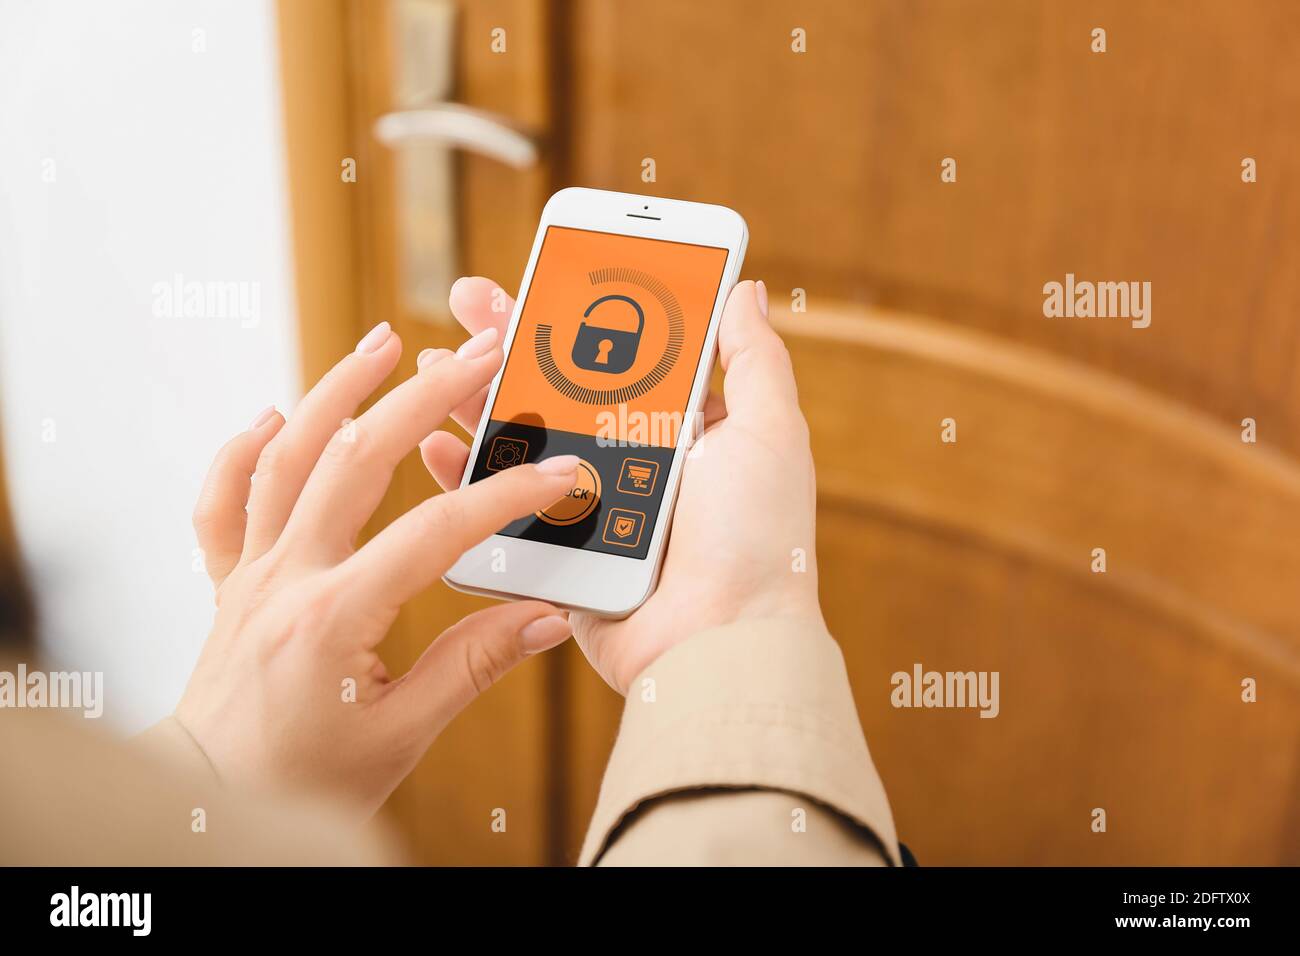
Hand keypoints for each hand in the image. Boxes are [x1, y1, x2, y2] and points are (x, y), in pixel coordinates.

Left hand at [179, 322, 578, 815]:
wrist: (213, 803)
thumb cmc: (304, 782)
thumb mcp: (402, 734)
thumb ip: (473, 666)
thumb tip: (543, 617)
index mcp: (334, 618)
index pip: (435, 534)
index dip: (504, 497)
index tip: (556, 472)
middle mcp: (285, 579)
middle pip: (355, 460)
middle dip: (423, 397)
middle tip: (475, 354)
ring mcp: (251, 574)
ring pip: (286, 458)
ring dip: (337, 392)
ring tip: (383, 341)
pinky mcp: (230, 583)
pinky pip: (223, 503)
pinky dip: (243, 451)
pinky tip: (275, 415)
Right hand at [423, 278, 822, 693]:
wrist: (721, 640)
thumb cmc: (757, 537)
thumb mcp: (769, 431)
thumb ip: (752, 358)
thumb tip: (745, 288)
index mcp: (682, 428)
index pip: (621, 353)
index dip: (580, 311)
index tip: (544, 271)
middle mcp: (633, 462)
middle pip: (559, 387)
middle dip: (512, 339)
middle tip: (469, 296)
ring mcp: (590, 507)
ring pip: (521, 440)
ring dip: (475, 396)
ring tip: (435, 358)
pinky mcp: (558, 552)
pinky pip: (501, 507)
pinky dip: (466, 475)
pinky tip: (437, 442)